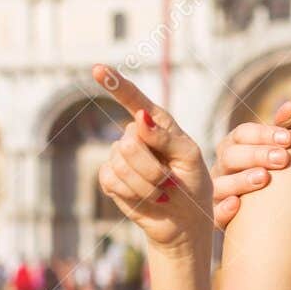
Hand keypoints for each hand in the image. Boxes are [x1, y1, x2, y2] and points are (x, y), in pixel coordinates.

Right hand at [92, 65, 212, 251]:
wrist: (185, 221)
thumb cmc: (193, 185)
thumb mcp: (190, 157)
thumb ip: (166, 137)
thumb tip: (139, 118)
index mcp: (157, 123)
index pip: (133, 99)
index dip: (114, 83)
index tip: (97, 68)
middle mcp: (135, 135)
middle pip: (129, 141)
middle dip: (152, 167)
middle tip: (169, 181)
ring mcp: (120, 156)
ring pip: (121, 162)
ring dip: (146, 183)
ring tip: (162, 191)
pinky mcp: (110, 178)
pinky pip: (112, 179)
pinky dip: (134, 193)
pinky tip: (147, 198)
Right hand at [211, 99, 290, 228]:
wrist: (258, 213)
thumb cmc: (269, 171)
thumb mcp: (274, 149)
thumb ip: (282, 128)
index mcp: (234, 146)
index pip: (243, 133)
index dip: (264, 134)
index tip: (288, 138)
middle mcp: (222, 166)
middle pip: (232, 155)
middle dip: (257, 155)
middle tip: (283, 158)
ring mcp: (216, 190)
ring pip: (221, 183)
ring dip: (241, 180)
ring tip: (264, 178)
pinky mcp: (215, 215)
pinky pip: (215, 212)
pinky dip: (224, 208)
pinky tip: (237, 204)